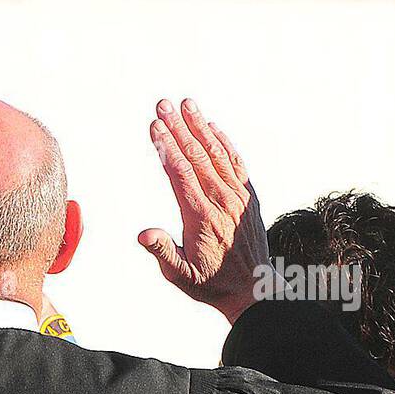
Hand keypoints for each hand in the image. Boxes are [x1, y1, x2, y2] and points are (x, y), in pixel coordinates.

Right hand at [139, 98, 265, 324]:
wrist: (252, 289)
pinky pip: (236, 162)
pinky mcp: (248, 196)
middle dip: (178, 128)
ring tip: (186, 104)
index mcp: (202, 218)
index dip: (167, 148)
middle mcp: (223, 202)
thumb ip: (162, 252)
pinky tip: (212, 126)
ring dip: (199, 127)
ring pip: (217, 154)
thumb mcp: (180, 275)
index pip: (181, 174)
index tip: (155, 126)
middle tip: (162, 104)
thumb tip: (142, 235)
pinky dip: (224, 142)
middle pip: (197, 156)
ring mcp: (238, 197)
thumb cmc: (210, 283)